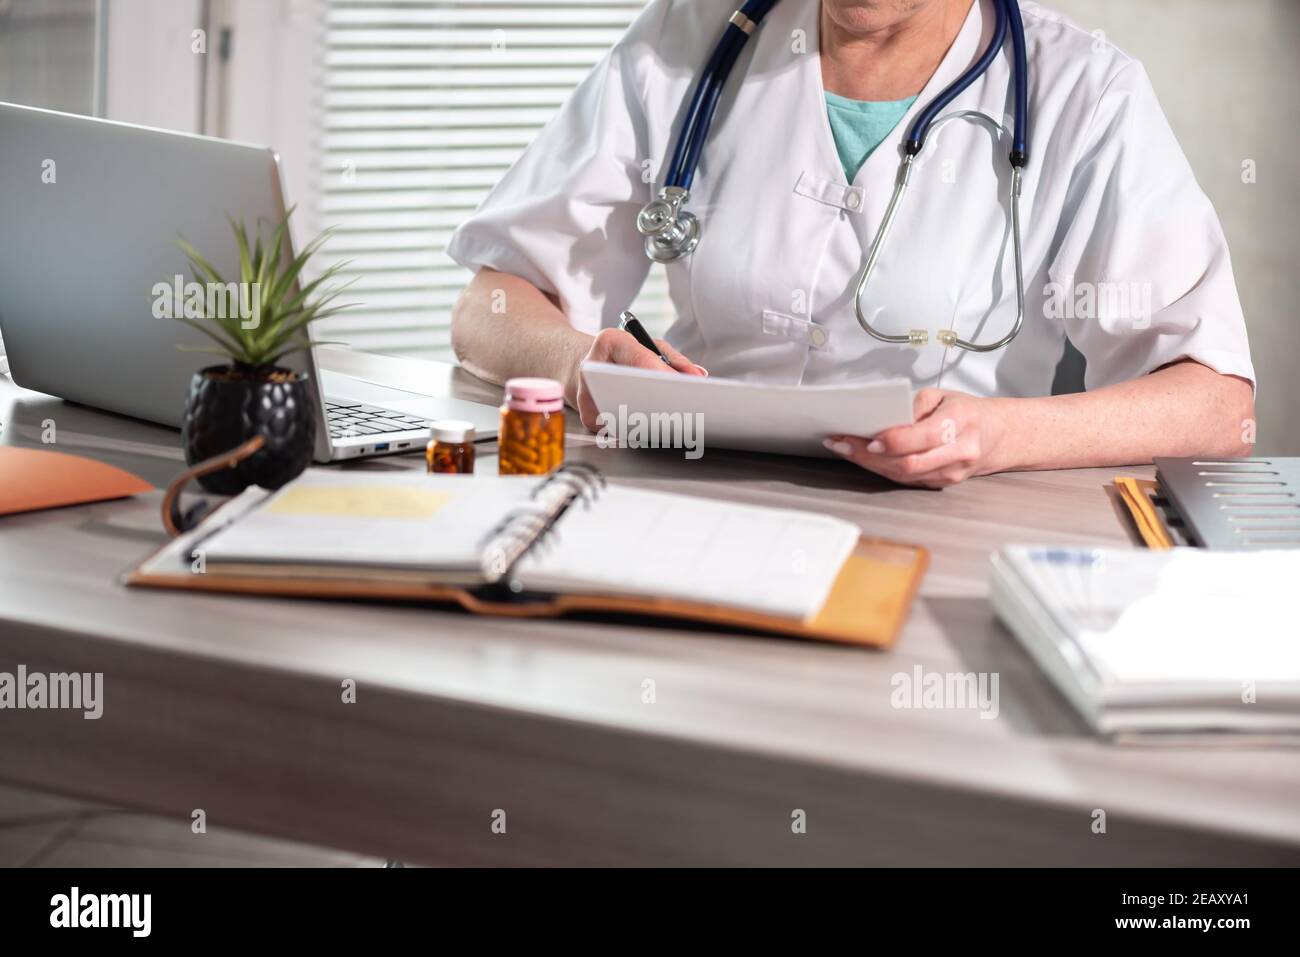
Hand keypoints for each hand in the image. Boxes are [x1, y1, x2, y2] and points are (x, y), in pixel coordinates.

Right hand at [570, 328, 705, 429]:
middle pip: (630, 388)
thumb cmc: (621, 355)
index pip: (641, 359)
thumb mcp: (649, 346)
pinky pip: (617, 428)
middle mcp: (592, 366)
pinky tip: (651, 428)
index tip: (684, 387)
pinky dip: (637, 428)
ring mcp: (585, 395)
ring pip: (623, 413)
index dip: (664, 374)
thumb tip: (699, 377)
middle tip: (683, 409)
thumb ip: (675, 360)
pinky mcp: (588, 418)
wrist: (580, 365)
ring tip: (671, 420)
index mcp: (609, 341)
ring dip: (649, 418)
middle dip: (659, 399)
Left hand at [823, 388, 1009, 487]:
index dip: (894, 441)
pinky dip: (881, 469)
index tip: (870, 438)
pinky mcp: (941, 484)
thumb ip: (914, 405)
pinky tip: (862, 458)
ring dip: (869, 464)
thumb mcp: (944, 395)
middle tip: (841, 443)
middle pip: (909, 463)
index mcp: (961, 422)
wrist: (997, 436)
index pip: (924, 438)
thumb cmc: (968, 412)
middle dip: (870, 456)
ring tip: (843, 448)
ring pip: (904, 475)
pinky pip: (906, 480)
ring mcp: (950, 473)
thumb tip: (883, 418)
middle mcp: (958, 452)